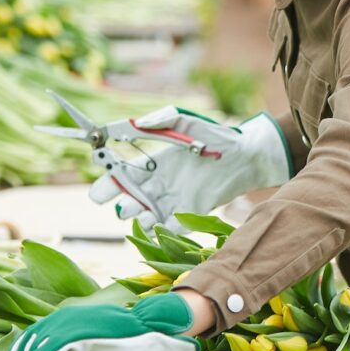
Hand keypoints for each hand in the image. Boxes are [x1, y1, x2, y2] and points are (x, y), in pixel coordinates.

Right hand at [88, 106, 292, 228]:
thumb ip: (163, 119)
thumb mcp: (188, 123)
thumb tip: (137, 122)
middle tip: (128, 203)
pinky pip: (169, 228)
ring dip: (140, 220)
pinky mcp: (189, 214)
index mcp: (151, 163)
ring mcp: (172, 201)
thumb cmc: (216, 136)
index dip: (106, 182)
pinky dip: (162, 230)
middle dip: (120, 205)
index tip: (104, 185)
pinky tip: (164, 225)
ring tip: (147, 214)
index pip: (118, 175)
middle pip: (126, 201)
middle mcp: (157, 185)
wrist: (245, 156)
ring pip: (144, 218)